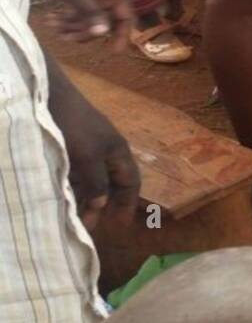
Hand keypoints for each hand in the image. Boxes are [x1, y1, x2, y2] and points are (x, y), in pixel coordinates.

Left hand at [27, 0, 133, 48]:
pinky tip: (50, 20)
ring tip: (51, 24)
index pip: (125, 17)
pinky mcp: (81, 3)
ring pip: (89, 24)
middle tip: (65, 37)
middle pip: (105, 25)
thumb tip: (104, 32)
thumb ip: (91, 13)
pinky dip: (65, 22)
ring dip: (71, 28)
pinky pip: (78, 19)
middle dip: (85, 32)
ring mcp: (94, 1)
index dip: (123, 34)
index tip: (114, 50)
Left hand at [47, 68, 139, 232]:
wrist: (50, 97)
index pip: (130, 182)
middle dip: (102, 206)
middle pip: (110, 184)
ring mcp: (89, 149)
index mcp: (118, 152)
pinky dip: (74, 187)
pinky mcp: (72, 147)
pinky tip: (64, 197)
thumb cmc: (75, 126)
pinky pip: (77, 173)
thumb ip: (97, 183)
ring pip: (92, 180)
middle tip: (90, 225)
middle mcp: (106, 152)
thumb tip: (101, 205)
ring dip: (86, 198)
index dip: (128, 203)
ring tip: (74, 216)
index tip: (120, 225)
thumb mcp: (89, 157)